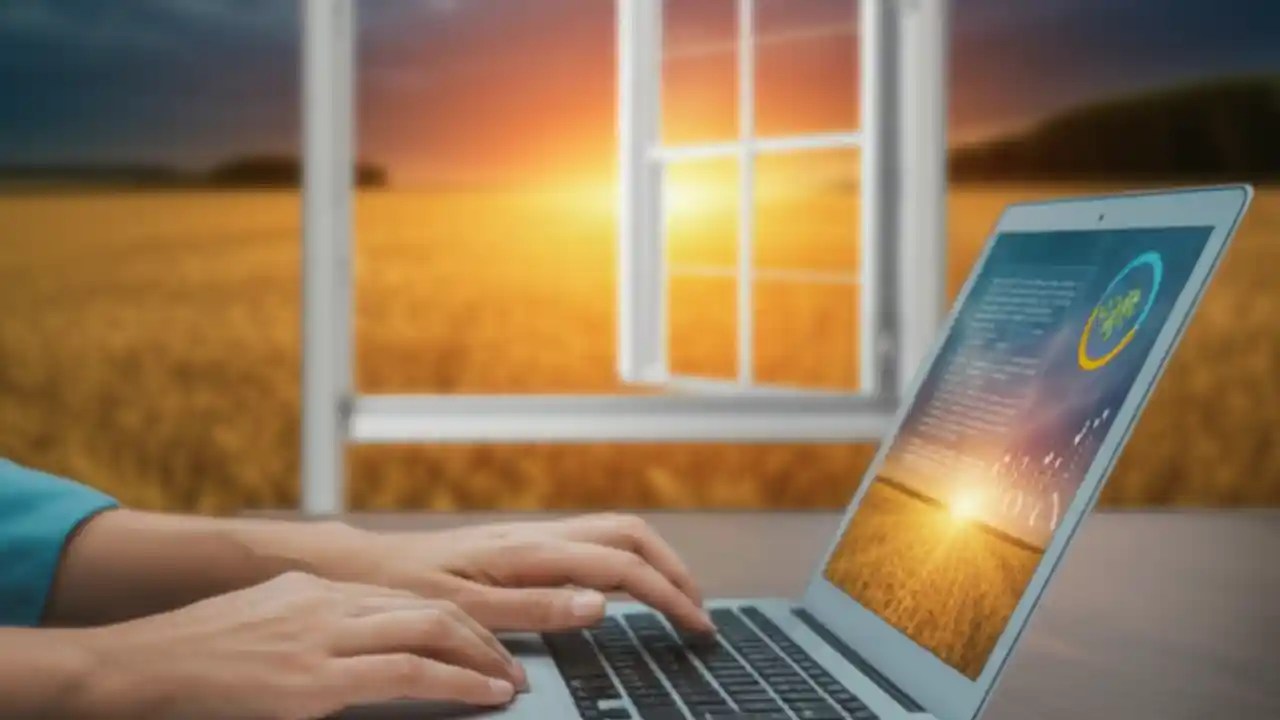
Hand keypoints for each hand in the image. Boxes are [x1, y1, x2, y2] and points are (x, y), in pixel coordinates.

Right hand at [75, 571, 522, 719]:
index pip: (407, 598)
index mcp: (318, 589)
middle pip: (431, 607)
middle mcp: (330, 603)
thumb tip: (356, 650)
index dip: (455, 621)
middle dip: (483, 637)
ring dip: (482, 657)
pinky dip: (455, 680)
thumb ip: (316, 627)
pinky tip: (482, 693)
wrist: (143, 665)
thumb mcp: (267, 622)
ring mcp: (324, 637)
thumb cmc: (197, 654)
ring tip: (509, 682)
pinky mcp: (314, 680)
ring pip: (430, 630)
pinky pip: (405, 672)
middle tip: (511, 666)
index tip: (482, 642)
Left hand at [318, 514, 712, 633]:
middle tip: (699, 610)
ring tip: (677, 597)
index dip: (668, 595)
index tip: (696, 624)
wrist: (373, 567)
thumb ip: (536, 609)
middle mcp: (540, 535)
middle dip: (675, 568)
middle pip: (631, 534)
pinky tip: (630, 587)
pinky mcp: (527, 544)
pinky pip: (593, 540)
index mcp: (532, 551)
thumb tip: (600, 605)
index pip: (622, 567)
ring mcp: (535, 536)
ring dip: (655, 559)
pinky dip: (628, 558)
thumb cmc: (413, 589)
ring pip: (616, 531)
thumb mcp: (469, 611)